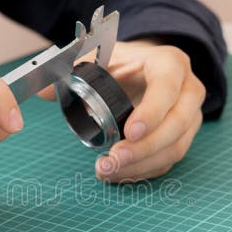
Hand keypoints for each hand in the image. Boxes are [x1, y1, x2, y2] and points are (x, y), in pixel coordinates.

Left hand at [40, 39, 204, 181]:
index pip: (167, 87)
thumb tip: (42, 90)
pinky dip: (143, 171)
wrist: (143, 68)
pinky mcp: (183, 137)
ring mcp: (190, 116)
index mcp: (169, 63)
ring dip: (141, 164)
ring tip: (108, 171)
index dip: (152, 111)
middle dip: (144, 148)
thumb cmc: (121, 63)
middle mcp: (188, 89)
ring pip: (176, 147)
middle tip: (112, 160)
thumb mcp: (98, 57)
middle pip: (177, 124)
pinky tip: (117, 174)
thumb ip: (71, 69)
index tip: (129, 132)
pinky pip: (168, 160)